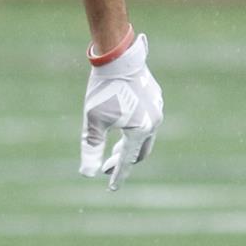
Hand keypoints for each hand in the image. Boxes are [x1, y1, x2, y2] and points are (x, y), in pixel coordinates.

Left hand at [79, 32, 161, 189]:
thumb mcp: (93, 121)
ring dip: (130, 144)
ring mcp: (158, 108)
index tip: (111, 188)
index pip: (127, 161)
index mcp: (140, 131)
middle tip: (107, 163)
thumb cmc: (103, 89)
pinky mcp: (156, 97)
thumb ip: (91, 148)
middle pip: (140, 151)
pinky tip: (123, 122)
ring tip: (114, 146)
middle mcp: (154, 122)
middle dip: (124, 160)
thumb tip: (87, 174)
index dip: (117, 175)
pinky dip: (135, 127)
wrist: (118, 56)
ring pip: (145, 135)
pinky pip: (148, 118)